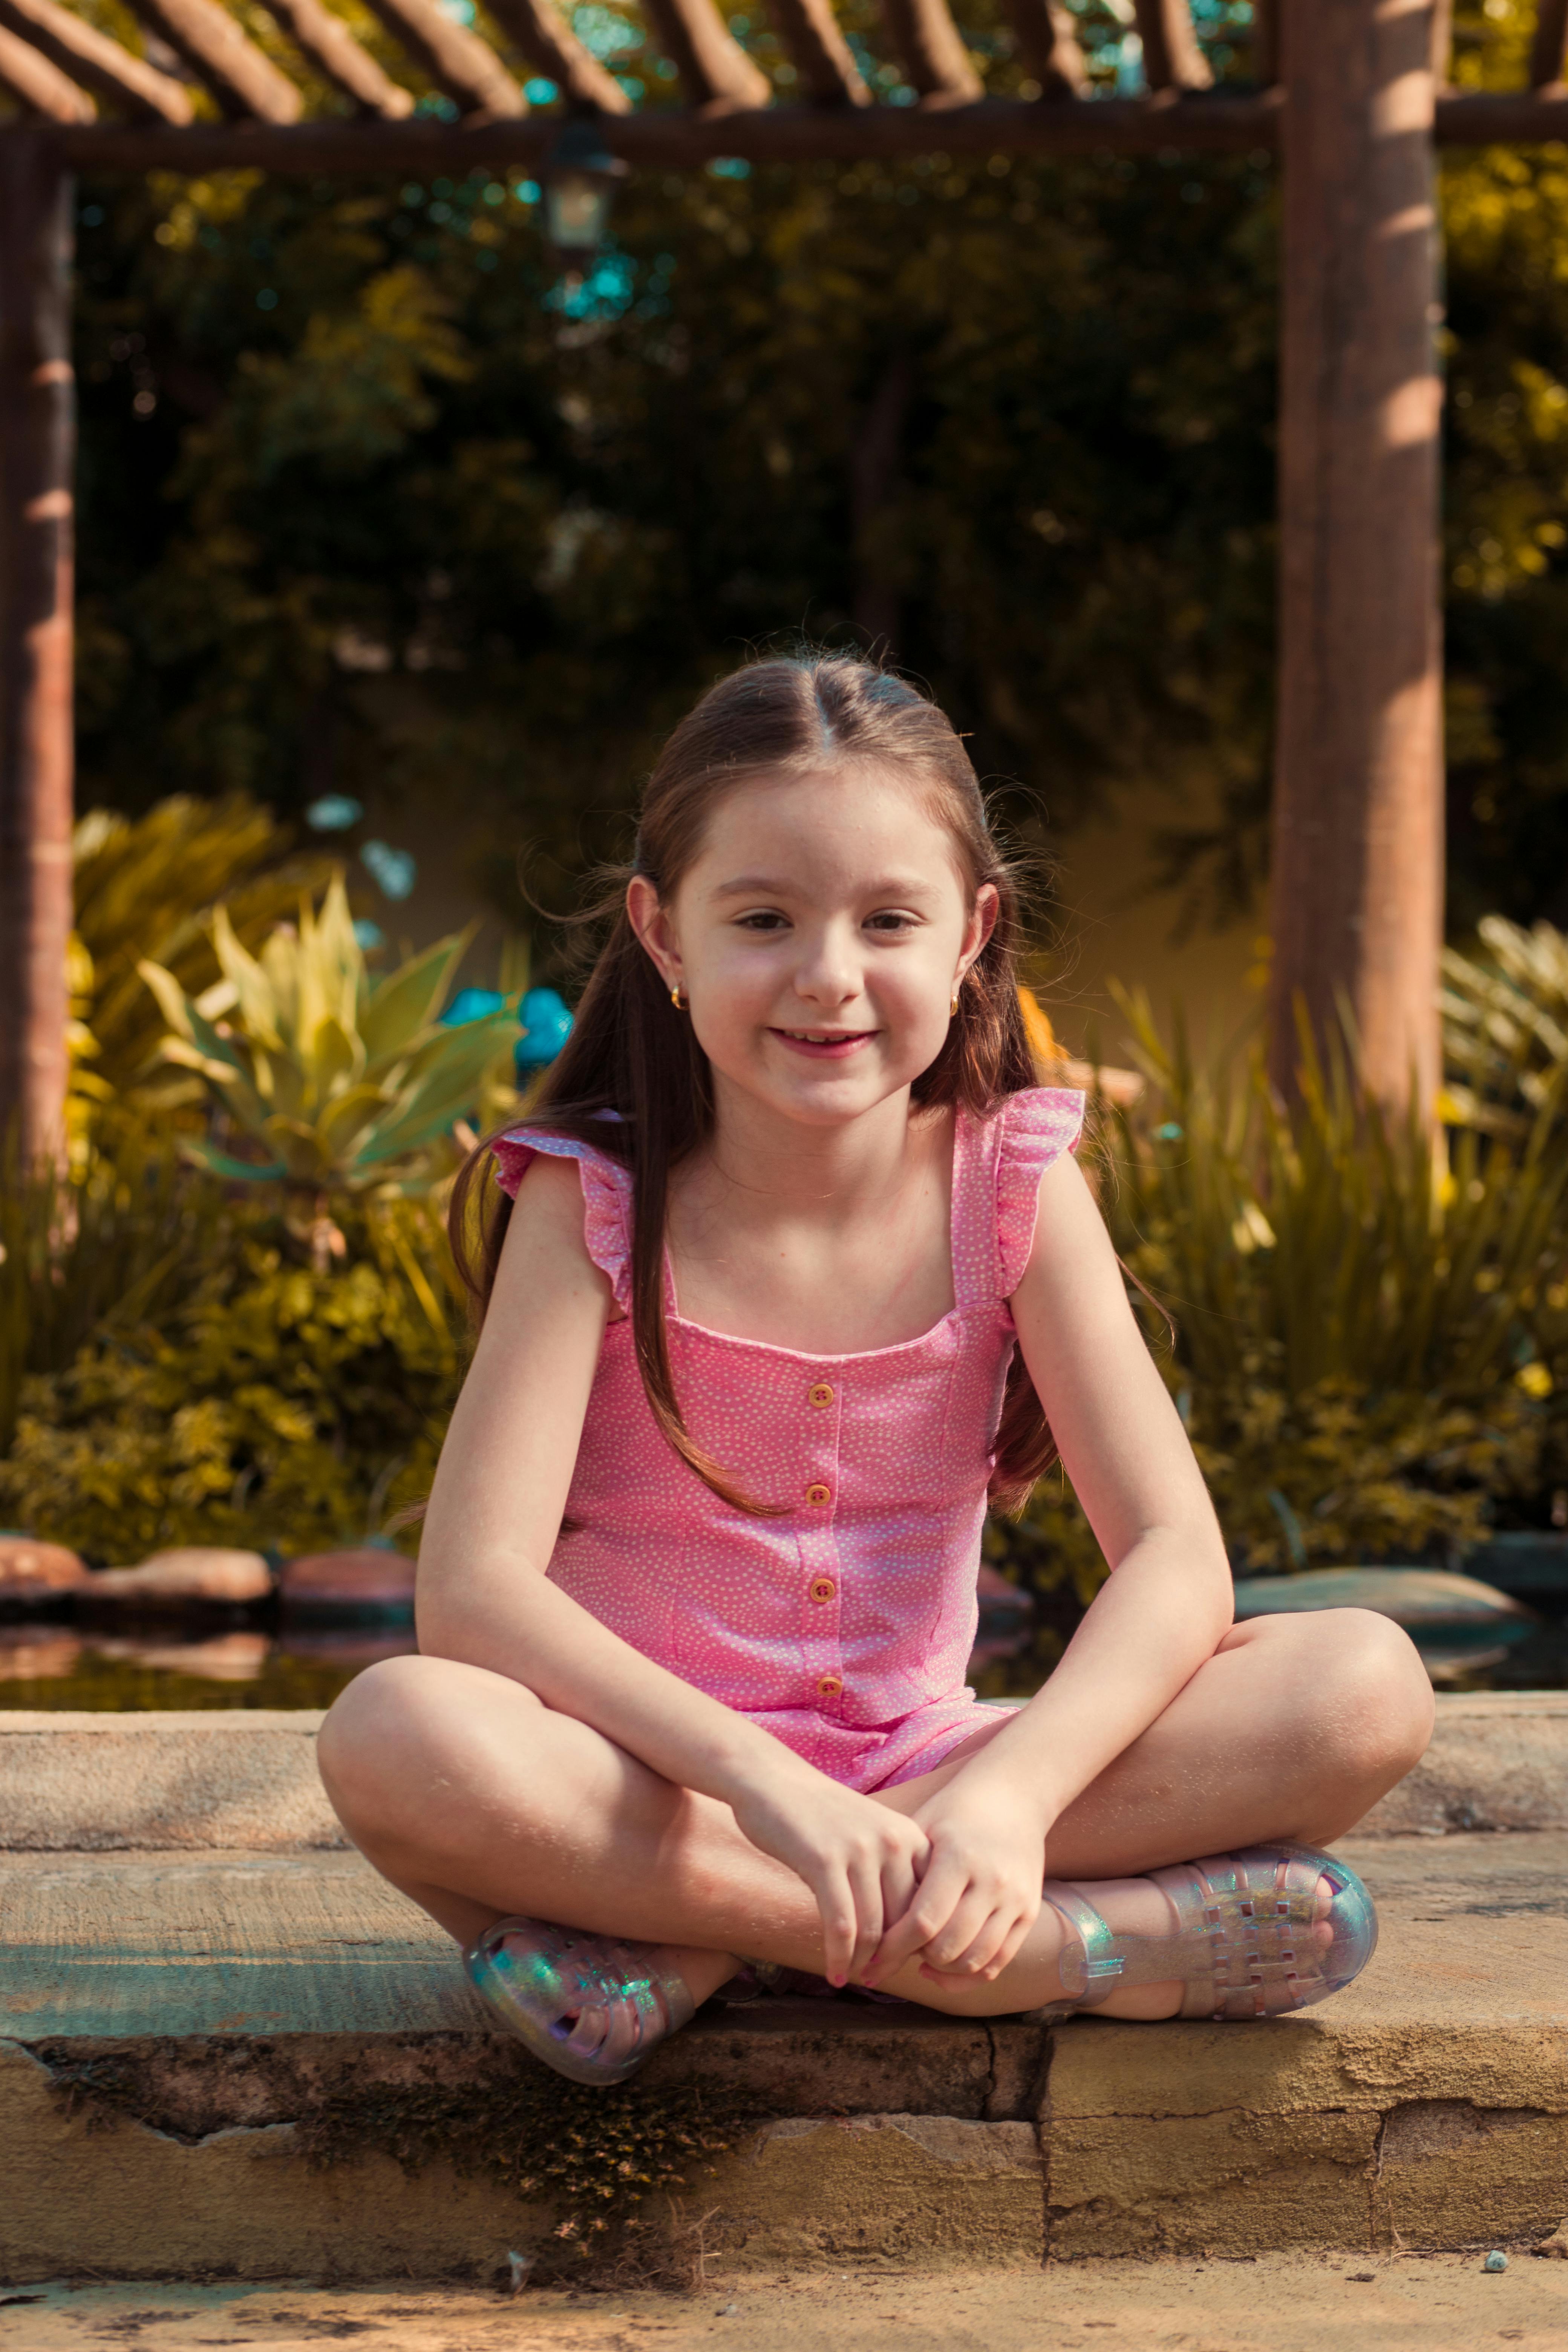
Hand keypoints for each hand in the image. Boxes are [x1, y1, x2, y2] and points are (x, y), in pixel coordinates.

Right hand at [727, 1771, 931, 1987]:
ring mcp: (860, 1850)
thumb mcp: (872, 1835)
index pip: (930, 1904)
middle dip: (892, 1958)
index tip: (906, 1963)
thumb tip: (908, 1935)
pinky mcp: (824, 1861)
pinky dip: (838, 1956)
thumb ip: (893, 1874)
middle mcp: (894, 1842)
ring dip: (863, 1963)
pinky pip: (839, 1924)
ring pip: (872, 1928)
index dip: (920, 1941)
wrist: (774, 1781)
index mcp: (911, 1837)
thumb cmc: (822, 1815)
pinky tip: (833, 1974)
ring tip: (854, 1978)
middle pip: (905, 1921)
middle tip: (878, 1978)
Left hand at [866, 1780, 1049, 1988]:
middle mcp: (992, 1881)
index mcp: (958, 1857)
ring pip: (975, 1961)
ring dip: (941, 1970)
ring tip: (918, 1962)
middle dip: (914, 1960)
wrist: (1012, 1796)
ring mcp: (1015, 1899)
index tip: (871, 1956)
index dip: (894, 1947)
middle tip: (891, 1958)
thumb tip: (867, 1922)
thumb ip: (900, 1872)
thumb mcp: (922, 1828)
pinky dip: (969, 1975)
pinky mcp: (1029, 1912)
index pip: (923, 1921)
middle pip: (948, 1947)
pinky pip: (999, 1961)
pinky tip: (944, 1967)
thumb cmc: (955, 1812)